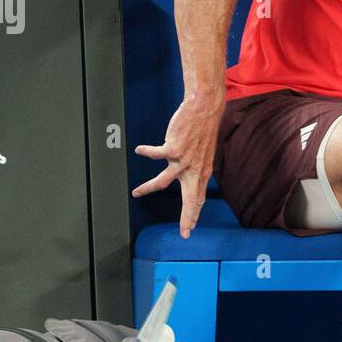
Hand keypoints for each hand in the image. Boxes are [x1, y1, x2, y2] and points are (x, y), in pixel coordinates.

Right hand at [132, 94, 222, 238]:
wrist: (204, 109)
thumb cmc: (202, 130)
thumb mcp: (205, 153)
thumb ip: (198, 167)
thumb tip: (194, 177)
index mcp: (202, 172)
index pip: (198, 198)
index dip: (194, 214)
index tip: (190, 228)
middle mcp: (194, 169)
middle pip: (190, 200)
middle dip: (187, 217)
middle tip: (185, 232)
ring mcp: (183, 160)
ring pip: (163, 181)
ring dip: (148, 188)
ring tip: (136, 192)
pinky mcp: (174, 148)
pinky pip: (156, 154)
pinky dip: (146, 151)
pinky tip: (139, 150)